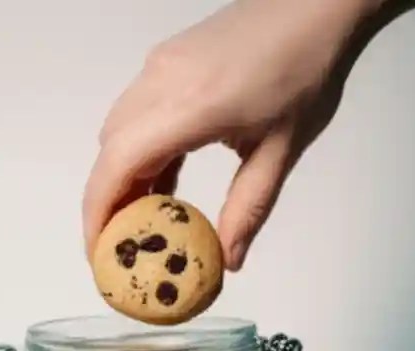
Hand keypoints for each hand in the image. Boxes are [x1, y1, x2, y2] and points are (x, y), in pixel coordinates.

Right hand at [83, 0, 386, 270]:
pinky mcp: (163, 62)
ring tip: (146, 213)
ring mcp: (157, 68)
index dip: (99, 213)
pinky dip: (136, 150)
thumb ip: (249, 207)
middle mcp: (160, 83)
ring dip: (121, 175)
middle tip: (125, 242)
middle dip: (107, 201)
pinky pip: (132, 113)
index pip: (119, 164)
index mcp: (190, 107)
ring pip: (115, 132)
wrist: (315, 5)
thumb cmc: (306, 70)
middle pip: (109, 152)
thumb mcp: (282, 150)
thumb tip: (227, 260)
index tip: (101, 251)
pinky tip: (164, 176)